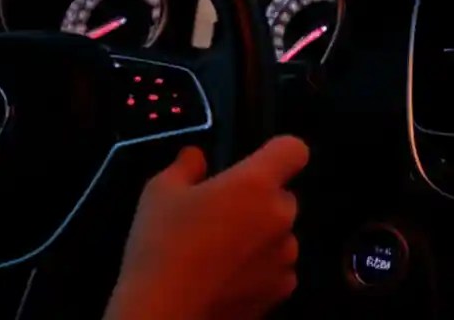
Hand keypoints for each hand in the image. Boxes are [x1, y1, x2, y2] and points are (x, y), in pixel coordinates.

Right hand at [104, 137, 309, 319]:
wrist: (165, 314)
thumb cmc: (162, 246)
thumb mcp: (159, 192)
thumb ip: (186, 165)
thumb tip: (197, 157)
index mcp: (256, 184)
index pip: (294, 149)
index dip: (277, 152)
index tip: (256, 164)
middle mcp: (281, 216)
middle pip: (283, 196)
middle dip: (259, 201)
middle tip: (222, 215)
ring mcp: (285, 257)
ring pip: (281, 234)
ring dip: (261, 237)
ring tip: (221, 253)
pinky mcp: (282, 290)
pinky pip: (278, 268)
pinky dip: (260, 270)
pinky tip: (228, 278)